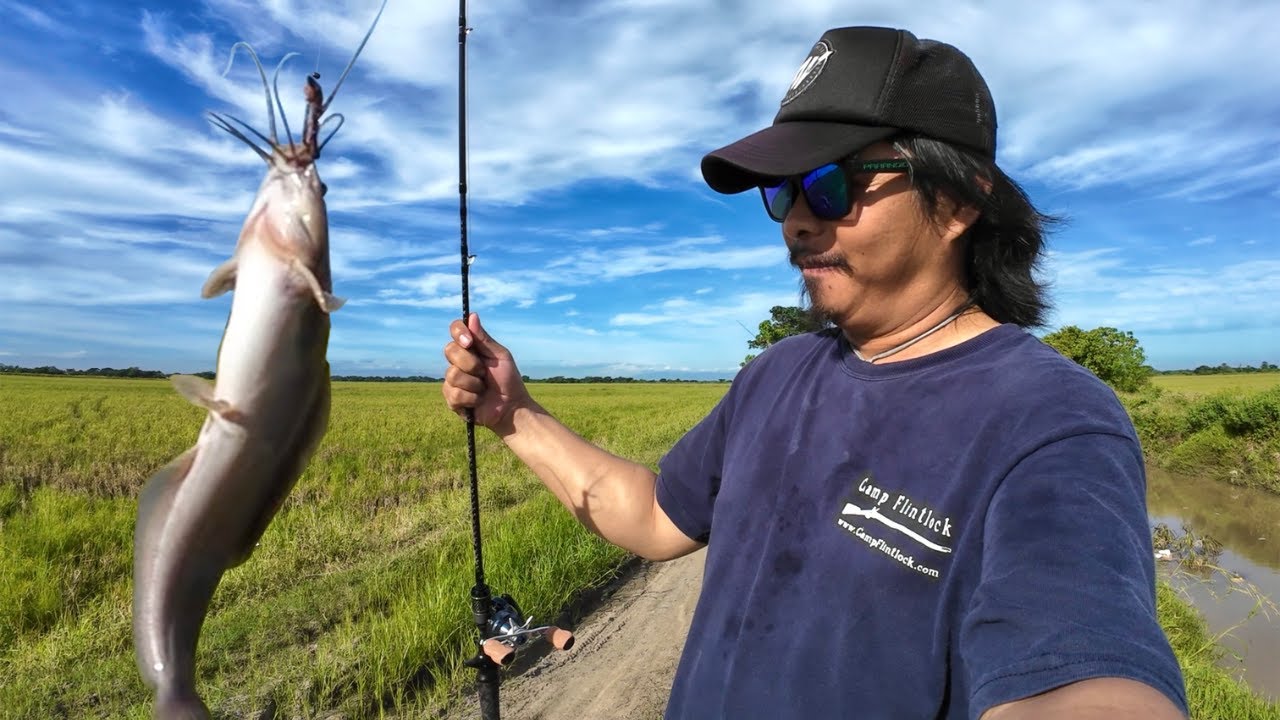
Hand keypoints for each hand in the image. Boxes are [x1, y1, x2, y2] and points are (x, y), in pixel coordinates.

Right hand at [442, 313, 531, 433]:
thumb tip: (472, 316)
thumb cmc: (508, 380)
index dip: (459, 333)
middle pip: (449, 350)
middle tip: (484, 372)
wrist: (511, 407)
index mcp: (471, 348)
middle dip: (470, 362)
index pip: (455, 330)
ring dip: (474, 383)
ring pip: (452, 374)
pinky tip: (479, 400)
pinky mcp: (452, 399)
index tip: (470, 342)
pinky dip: (471, 398)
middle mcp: (458, 362)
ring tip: (484, 389)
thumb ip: (484, 339)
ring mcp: (453, 381)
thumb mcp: (500, 356)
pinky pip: (454, 393)